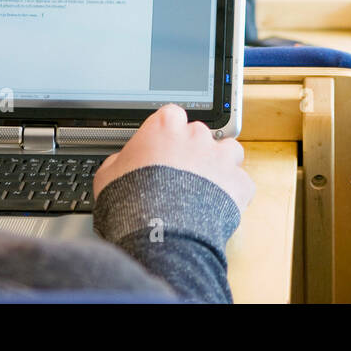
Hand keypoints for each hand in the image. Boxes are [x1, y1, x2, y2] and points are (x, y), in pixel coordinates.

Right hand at [93, 104, 253, 213]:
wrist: (159, 234)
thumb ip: (120, 161)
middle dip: (192, 151)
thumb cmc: (130, 203)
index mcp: (165, 127)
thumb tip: (120, 164)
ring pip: (229, 150)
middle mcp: (196, 136)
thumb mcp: (107, 175)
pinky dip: (234, 193)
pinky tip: (221, 206)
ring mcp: (221, 158)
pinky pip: (242, 182)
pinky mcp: (239, 183)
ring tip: (207, 186)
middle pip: (200, 134)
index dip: (167, 132)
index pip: (171, 115)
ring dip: (220, 164)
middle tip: (180, 175)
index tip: (163, 147)